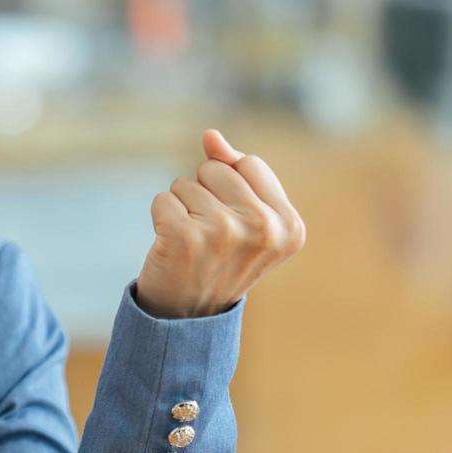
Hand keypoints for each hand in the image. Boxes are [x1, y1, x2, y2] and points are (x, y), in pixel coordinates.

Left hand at [134, 128, 305, 318]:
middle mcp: (263, 229)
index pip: (249, 163)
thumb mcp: (243, 217)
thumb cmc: (218, 259)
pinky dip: (161, 218)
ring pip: (186, 183)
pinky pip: (163, 199)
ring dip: (182, 208)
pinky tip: (172, 248)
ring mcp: (224, 233)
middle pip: (216, 168)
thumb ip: (234, 170)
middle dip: (204, 194)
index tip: (234, 224)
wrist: (187, 317)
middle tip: (209, 237)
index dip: (230, 186)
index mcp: (290, 226)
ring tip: (192, 244)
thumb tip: (211, 135)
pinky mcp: (185, 237)